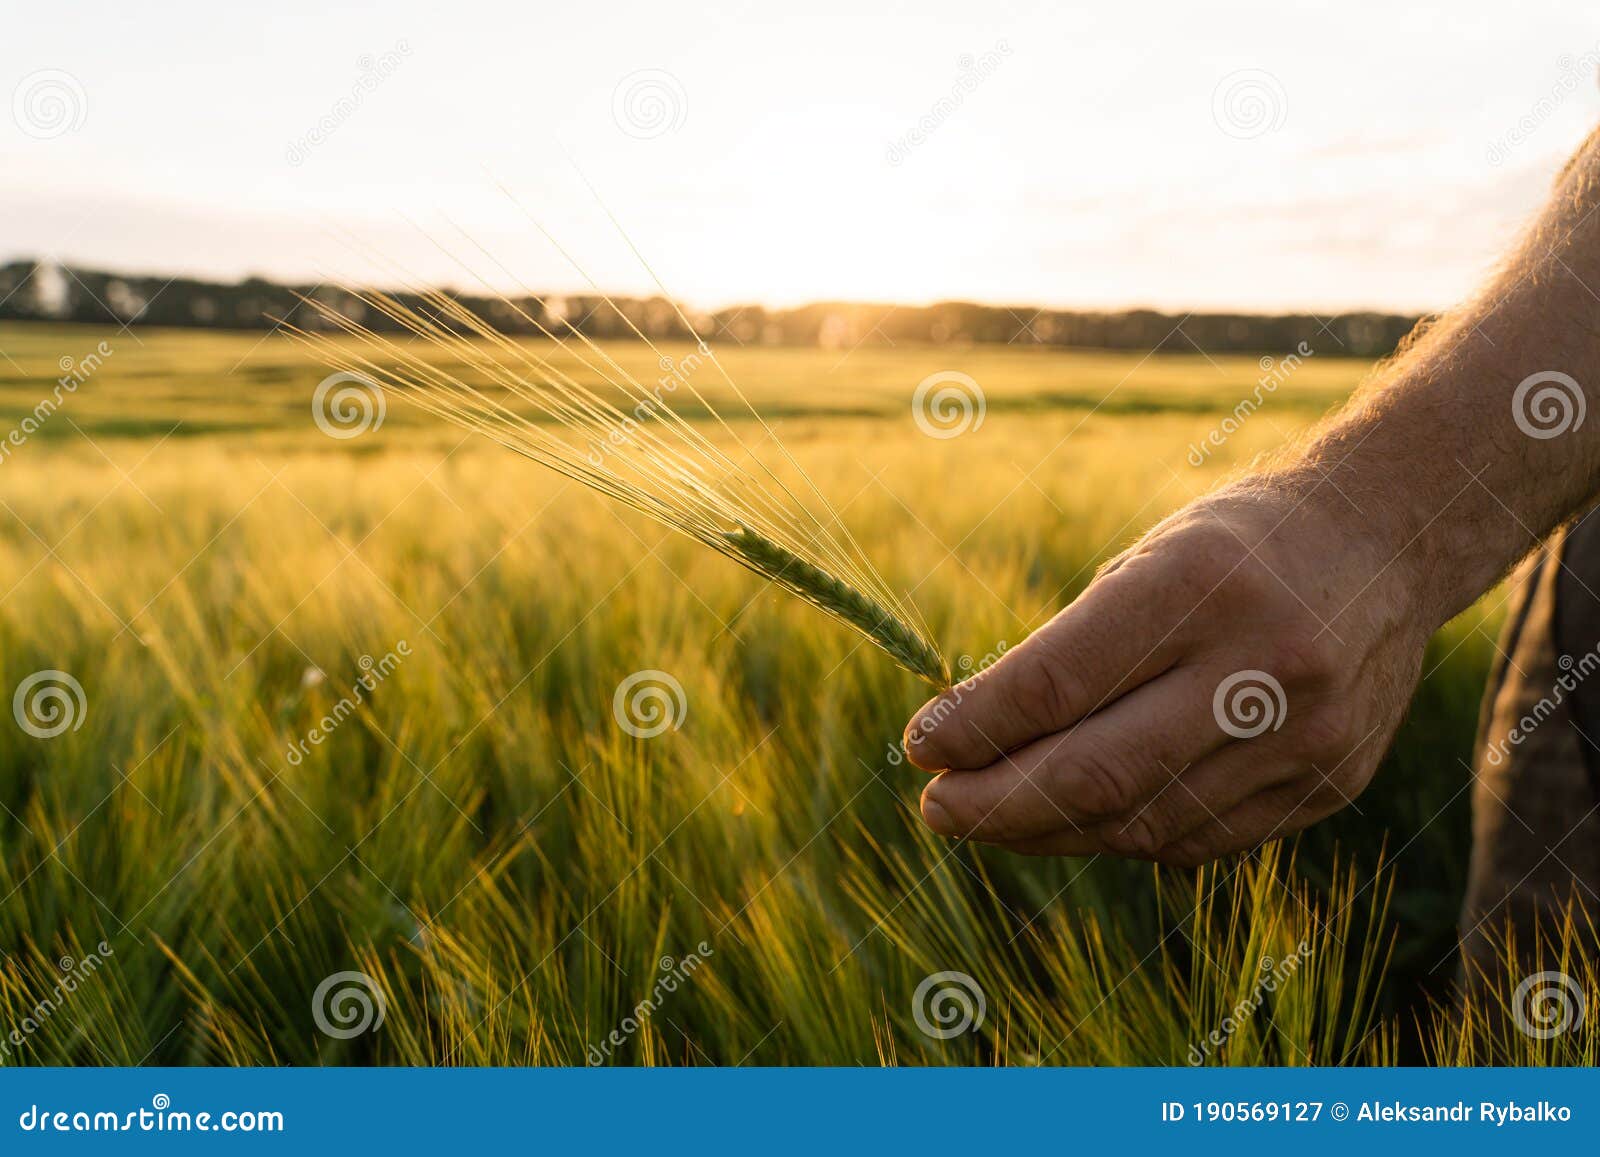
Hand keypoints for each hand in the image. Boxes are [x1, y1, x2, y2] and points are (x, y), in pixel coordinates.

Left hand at [903, 482, 1433, 865]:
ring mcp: (1305, 736)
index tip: (921, 745)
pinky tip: (1077, 822)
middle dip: (996, 804)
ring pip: (1143, 822)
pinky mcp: (1328, 785)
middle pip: (1096, 773)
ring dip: (1050, 829)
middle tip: (935, 808)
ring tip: (996, 816)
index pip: (1056, 681)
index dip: (975, 726)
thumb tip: (973, 746)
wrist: (1389, 541)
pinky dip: (1124, 836)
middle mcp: (1258, 666)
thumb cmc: (1238, 543)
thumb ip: (1073, 653)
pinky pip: (1199, 839)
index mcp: (1196, 584)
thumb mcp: (1149, 557)